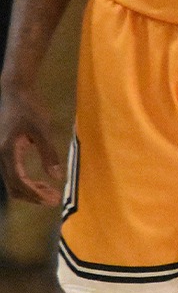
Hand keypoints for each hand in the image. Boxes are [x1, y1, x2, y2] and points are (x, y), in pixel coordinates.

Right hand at [0, 86, 65, 205]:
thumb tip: (57, 177)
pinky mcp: (5, 152)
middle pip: (13, 186)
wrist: (14, 93)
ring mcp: (1, 155)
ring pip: (12, 182)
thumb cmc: (29, 109)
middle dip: (33, 196)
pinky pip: (13, 174)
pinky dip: (27, 182)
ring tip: (52, 192)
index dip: (35, 194)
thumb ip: (49, 153)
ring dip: (31, 190)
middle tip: (55, 199)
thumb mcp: (42, 130)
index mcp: (7, 152)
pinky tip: (43, 182)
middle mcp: (0, 156)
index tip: (53, 199)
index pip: (19, 182)